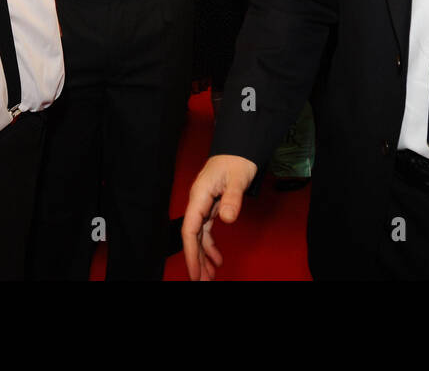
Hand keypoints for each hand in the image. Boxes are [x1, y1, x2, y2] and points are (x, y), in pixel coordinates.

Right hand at [182, 155, 257, 279]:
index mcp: (199, 196)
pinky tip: (217, 259)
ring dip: (203, 256)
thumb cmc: (237, 159)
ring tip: (210, 276)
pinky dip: (211, 246)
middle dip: (196, 260)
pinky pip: (206, 230)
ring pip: (199, 236)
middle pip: (192, 236)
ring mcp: (203, 205)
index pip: (190, 229)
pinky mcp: (211, 206)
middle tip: (202, 281)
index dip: (190, 253)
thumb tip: (227, 218)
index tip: (194, 272)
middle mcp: (197, 202)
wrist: (239, 147)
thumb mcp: (237, 178)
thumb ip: (232, 198)